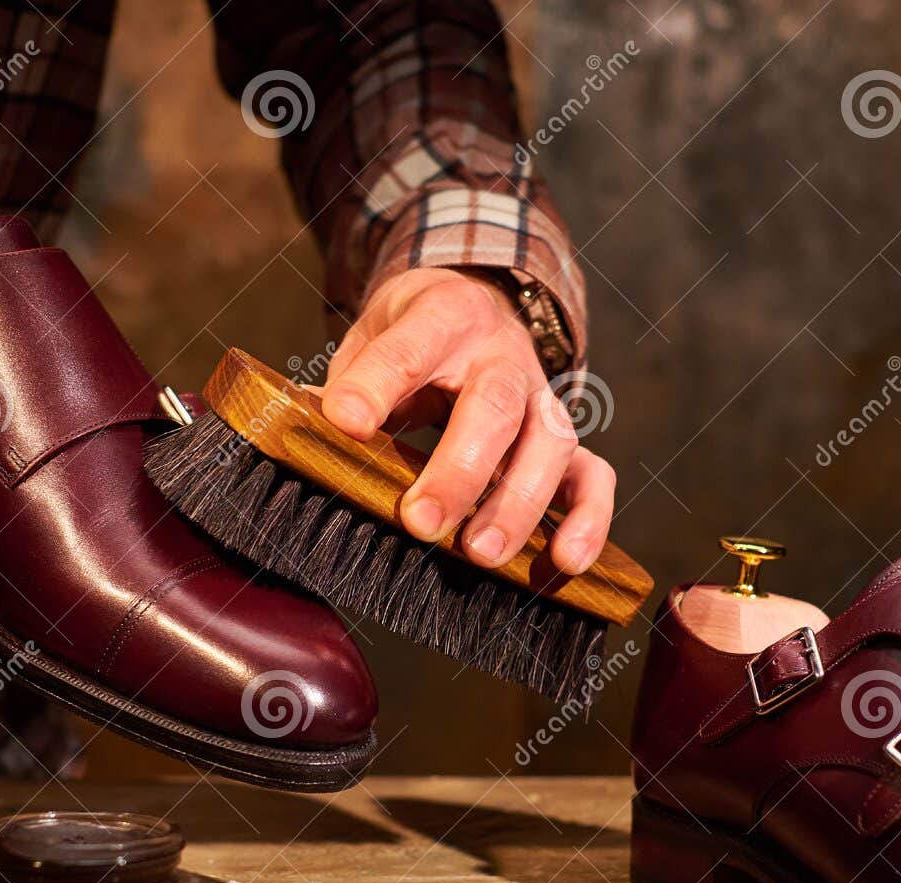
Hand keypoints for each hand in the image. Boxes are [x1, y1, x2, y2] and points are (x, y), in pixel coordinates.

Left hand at [321, 268, 613, 574]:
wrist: (474, 303)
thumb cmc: (411, 337)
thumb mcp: (368, 337)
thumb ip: (348, 383)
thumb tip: (308, 434)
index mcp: (443, 317)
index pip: (410, 348)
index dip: (376, 386)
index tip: (344, 422)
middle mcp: (502, 355)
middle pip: (495, 405)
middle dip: (459, 469)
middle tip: (421, 521)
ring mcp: (540, 396)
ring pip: (549, 443)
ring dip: (518, 503)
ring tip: (480, 553)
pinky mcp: (563, 438)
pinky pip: (593, 476)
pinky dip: (588, 518)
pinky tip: (567, 562)